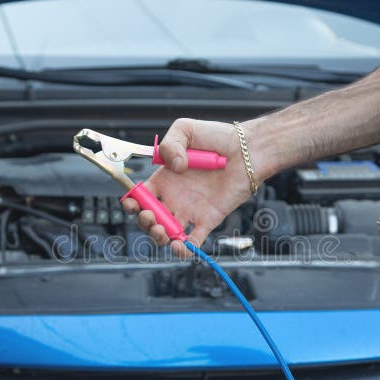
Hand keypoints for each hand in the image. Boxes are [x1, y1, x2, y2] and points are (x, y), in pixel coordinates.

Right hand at [122, 118, 262, 255]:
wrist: (247, 149)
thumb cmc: (218, 137)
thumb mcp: (185, 129)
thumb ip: (170, 144)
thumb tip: (174, 168)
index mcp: (164, 179)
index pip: (141, 197)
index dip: (132, 203)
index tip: (132, 203)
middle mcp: (175, 198)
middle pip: (151, 219)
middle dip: (144, 223)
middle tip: (150, 216)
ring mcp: (191, 210)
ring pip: (168, 234)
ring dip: (159, 238)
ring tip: (163, 231)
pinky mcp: (209, 219)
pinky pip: (194, 241)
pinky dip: (185, 249)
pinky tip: (181, 246)